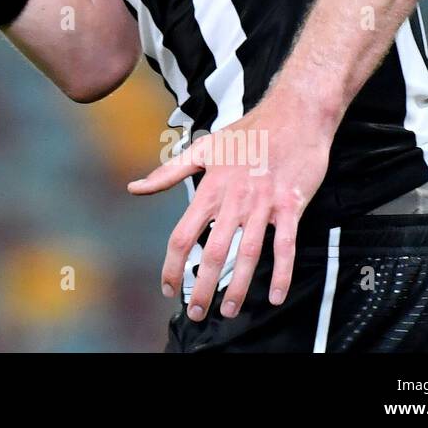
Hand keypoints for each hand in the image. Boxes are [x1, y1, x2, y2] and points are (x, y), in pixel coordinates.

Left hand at [126, 95, 333, 320]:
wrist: (293, 114)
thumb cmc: (248, 132)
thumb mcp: (203, 148)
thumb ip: (168, 172)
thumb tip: (134, 187)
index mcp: (210, 188)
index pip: (183, 234)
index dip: (172, 264)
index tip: (168, 287)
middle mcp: (234, 199)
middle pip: (213, 251)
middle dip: (202, 286)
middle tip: (197, 313)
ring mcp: (263, 203)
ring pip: (248, 253)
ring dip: (238, 286)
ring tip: (230, 311)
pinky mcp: (291, 204)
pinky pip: (285, 245)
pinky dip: (281, 272)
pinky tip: (275, 295)